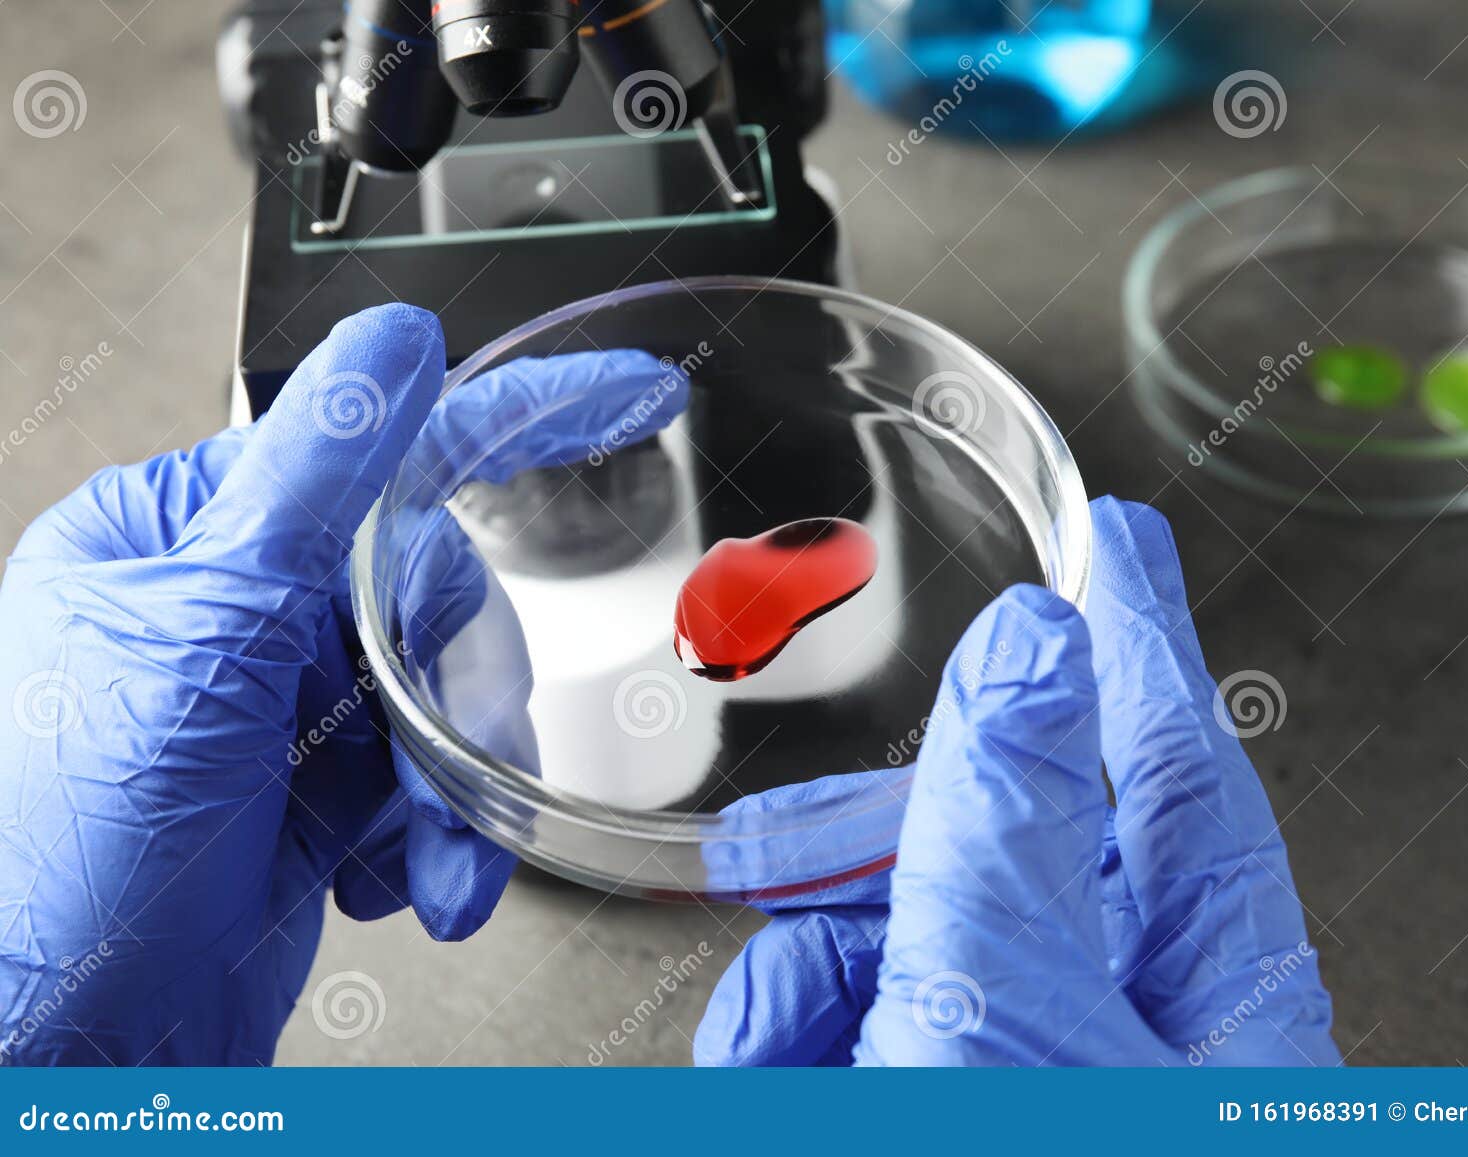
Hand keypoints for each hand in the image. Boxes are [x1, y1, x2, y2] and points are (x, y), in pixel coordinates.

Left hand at [0, 305, 683, 1064]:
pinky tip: (391, 887)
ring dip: (451, 792)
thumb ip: (314, 481)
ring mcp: (281, 708)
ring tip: (426, 867)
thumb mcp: (201, 638)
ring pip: (444, 699)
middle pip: (431, 595)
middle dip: (454, 697)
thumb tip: (392, 348)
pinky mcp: (318, 796)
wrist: (62, 1050)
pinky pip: (429, 783)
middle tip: (446, 766)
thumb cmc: (61, 848)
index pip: (376, 446)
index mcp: (192, 539)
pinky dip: (434, 842)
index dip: (518, 418)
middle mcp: (240, 612)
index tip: (630, 394)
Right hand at [694, 498, 1338, 1065]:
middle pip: (1018, 856)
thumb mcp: (1005, 1003)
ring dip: (812, 966)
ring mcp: (1055, 1078)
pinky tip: (764, 1057)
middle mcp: (1152, 1038)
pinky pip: (880, 1035)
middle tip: (794, 818)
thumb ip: (1010, 826)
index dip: (1139, 635)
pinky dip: (806, 1032)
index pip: (1185, 764)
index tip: (1119, 539)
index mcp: (1224, 999)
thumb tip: (1030, 653)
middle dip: (874, 842)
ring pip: (925, 954)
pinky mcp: (972, 1107)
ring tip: (761, 1017)